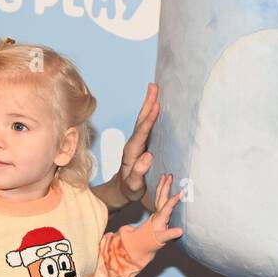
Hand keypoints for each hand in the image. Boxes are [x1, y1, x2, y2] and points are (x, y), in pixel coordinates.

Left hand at [114, 82, 159, 205]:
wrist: (121, 190)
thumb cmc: (128, 189)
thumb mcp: (133, 185)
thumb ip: (138, 173)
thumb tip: (147, 157)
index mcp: (132, 152)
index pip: (141, 133)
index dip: (149, 120)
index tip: (156, 106)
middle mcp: (133, 144)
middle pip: (141, 120)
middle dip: (148, 103)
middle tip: (153, 86)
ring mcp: (137, 142)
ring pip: (143, 120)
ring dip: (149, 104)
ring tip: (154, 89)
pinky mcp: (141, 143)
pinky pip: (147, 125)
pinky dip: (151, 113)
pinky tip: (156, 105)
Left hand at [142, 173, 184, 246]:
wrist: (144, 240)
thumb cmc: (154, 240)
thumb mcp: (162, 238)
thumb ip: (170, 234)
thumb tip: (181, 231)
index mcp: (160, 218)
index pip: (167, 207)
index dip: (174, 200)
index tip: (181, 192)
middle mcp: (158, 212)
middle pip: (161, 197)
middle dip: (165, 186)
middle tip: (170, 176)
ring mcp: (157, 210)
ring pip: (159, 195)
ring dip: (162, 185)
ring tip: (165, 175)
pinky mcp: (158, 210)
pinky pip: (160, 197)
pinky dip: (161, 189)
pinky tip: (164, 183)